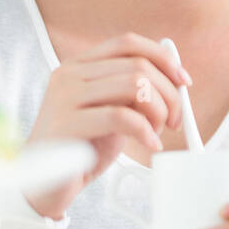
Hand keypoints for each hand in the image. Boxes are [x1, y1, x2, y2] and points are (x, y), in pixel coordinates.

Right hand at [23, 32, 190, 218]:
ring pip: (135, 86)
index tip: (184, 82)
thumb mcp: (111, 110)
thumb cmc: (82, 146)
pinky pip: (122, 117)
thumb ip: (133, 91)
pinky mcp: (67, 124)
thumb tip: (175, 76)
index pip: (128, 43)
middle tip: (174, 121)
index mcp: (80, 65)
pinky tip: (150, 146)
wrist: (43, 185)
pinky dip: (146, 132)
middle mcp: (69, 74)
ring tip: (155, 134)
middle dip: (169, 94)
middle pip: (138, 66)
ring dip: (159, 112)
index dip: (163, 59)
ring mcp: (65, 96)